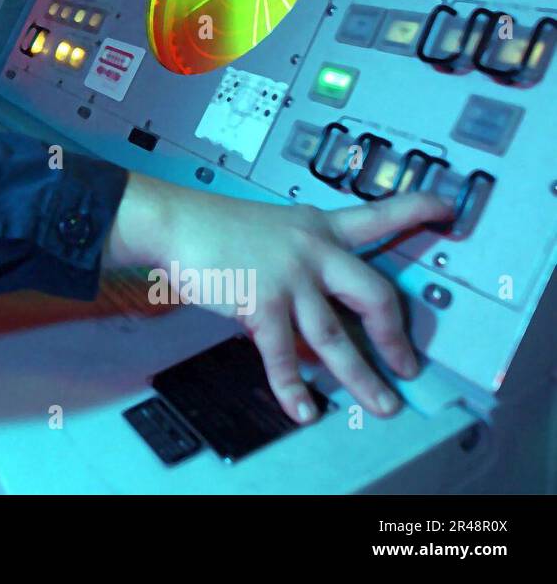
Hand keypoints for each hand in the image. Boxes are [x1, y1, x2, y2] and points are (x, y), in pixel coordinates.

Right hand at [107, 173, 452, 423]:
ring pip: (336, 337)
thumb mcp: (269, 230)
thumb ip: (298, 260)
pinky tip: (302, 409)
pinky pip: (284, 355)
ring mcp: (289, 278)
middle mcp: (312, 251)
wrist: (175, 221)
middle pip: (374, 294)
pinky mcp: (261, 302)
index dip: (415, 211)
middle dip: (395, 337)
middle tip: (406, 365)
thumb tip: (312, 306)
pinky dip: (293, 387)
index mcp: (316, 227)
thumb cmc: (213, 225)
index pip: (376, 215)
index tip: (444, 209)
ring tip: (381, 405)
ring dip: (362, 377)